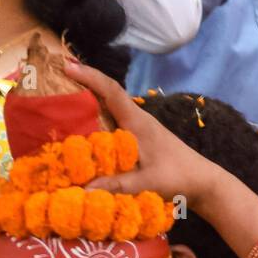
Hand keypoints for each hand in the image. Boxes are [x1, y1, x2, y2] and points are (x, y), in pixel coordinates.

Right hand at [63, 59, 221, 205]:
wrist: (203, 181)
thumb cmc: (178, 177)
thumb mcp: (148, 182)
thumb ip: (117, 185)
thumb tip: (83, 190)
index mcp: (139, 122)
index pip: (113, 92)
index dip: (91, 77)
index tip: (68, 67)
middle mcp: (138, 119)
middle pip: (107, 95)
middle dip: (82, 85)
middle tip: (53, 81)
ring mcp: (140, 127)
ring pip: (110, 108)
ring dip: (88, 102)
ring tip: (60, 100)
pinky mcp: (140, 137)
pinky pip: (114, 121)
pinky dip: (97, 119)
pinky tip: (82, 127)